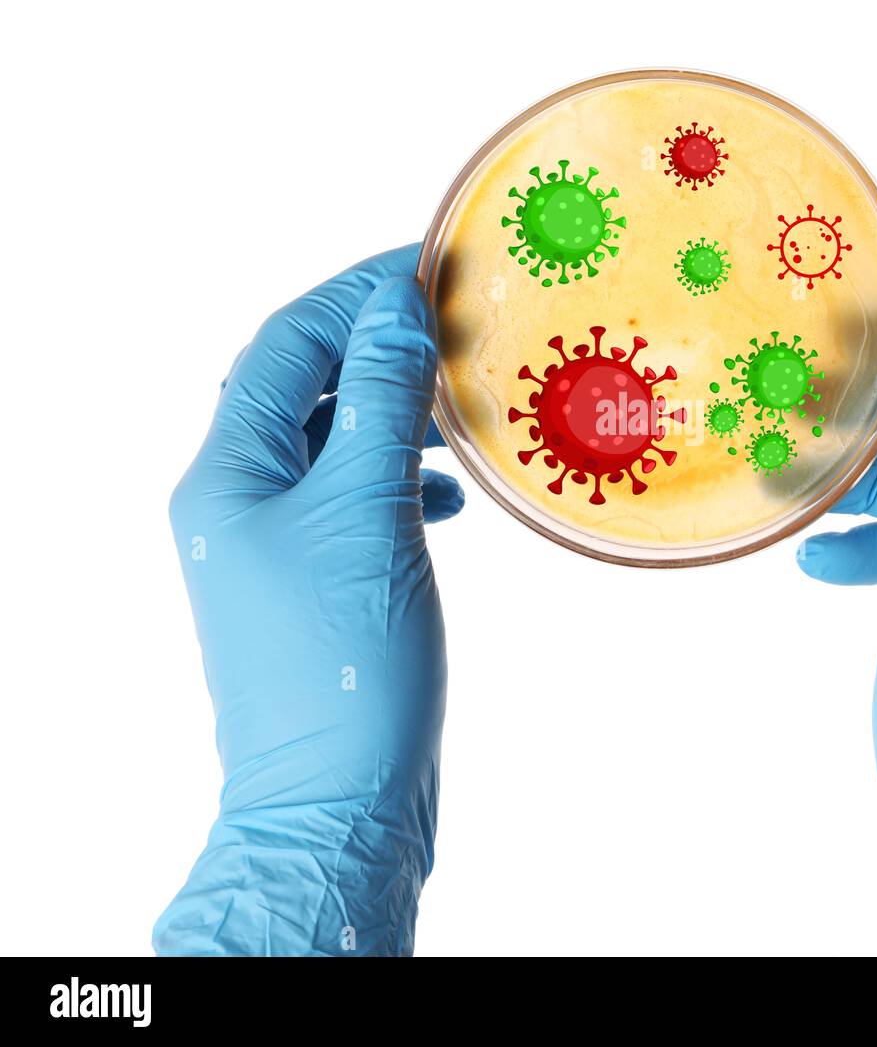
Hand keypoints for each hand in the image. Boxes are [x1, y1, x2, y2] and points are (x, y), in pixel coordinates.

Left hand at [154, 245, 462, 955]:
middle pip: (304, 388)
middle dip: (376, 346)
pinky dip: (402, 479)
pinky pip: (356, 499)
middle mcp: (240, 501)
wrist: (335, 800)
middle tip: (454, 323)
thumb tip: (394, 308)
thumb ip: (379, 406)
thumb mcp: (367, 517)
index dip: (353, 295)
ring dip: (393, 411)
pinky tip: (449, 496)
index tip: (425, 266)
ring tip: (456, 402)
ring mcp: (278, 546)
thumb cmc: (343, 663)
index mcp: (229, 476)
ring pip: (334, 443)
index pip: (285, 348)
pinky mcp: (320, 582)